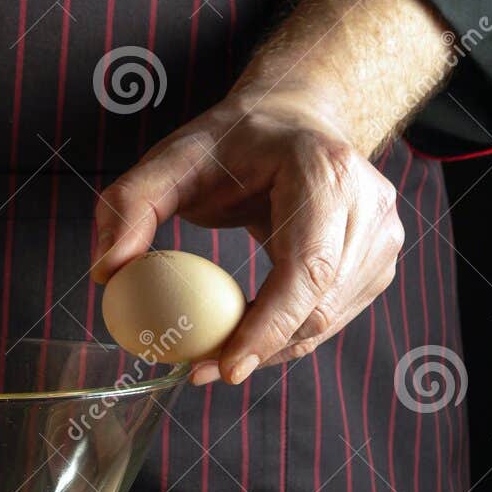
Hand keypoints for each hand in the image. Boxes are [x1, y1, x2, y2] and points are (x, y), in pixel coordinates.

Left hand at [91, 87, 404, 384]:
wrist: (292, 120)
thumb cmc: (230, 142)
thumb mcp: (169, 159)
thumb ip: (129, 206)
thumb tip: (107, 273)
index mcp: (324, 171)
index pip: (307, 267)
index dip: (270, 326)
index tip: (225, 368)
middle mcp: (368, 203)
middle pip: (319, 305)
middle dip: (259, 349)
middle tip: (198, 371)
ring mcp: (384, 233)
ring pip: (327, 320)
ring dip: (271, 347)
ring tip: (213, 351)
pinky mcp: (381, 258)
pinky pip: (333, 315)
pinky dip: (288, 333)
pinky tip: (247, 329)